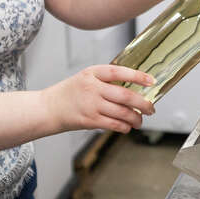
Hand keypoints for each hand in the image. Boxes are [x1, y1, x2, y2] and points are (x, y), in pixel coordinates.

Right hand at [42, 65, 156, 133]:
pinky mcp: (90, 120)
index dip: (138, 76)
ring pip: (123, 112)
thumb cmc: (69, 93)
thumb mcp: (85, 78)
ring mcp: (91, 105)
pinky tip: (128, 127)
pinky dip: (125, 127)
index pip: (119, 72)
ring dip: (136, 118)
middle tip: (151, 108)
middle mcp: (93, 88)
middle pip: (126, 96)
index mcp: (92, 73)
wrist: (48, 108)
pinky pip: (114, 124)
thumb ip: (106, 81)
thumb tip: (133, 88)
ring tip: (140, 120)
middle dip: (143, 104)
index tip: (151, 81)